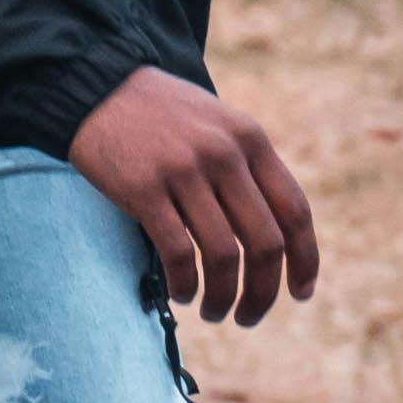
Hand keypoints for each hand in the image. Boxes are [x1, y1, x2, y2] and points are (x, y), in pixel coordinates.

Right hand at [68, 65, 320, 329]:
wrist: (98, 85)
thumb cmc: (162, 116)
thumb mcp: (219, 127)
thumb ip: (248, 171)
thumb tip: (276, 241)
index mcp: (251, 140)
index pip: (295, 212)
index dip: (305, 260)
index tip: (301, 292)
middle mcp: (224, 155)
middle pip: (264, 243)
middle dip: (263, 293)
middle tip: (249, 317)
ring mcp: (184, 171)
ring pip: (223, 256)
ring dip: (222, 297)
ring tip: (212, 311)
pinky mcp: (143, 188)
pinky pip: (177, 253)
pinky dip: (184, 284)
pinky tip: (180, 294)